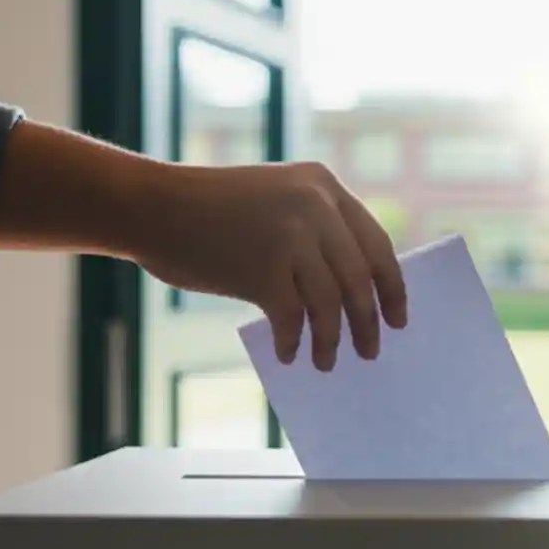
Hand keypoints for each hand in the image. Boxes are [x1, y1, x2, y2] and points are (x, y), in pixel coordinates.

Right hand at [134, 162, 406, 369]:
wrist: (151, 206)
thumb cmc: (210, 212)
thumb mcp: (277, 201)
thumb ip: (316, 231)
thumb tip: (351, 291)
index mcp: (324, 186)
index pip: (377, 244)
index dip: (392, 287)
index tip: (397, 318)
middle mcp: (315, 206)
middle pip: (360, 278)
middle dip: (369, 322)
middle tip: (370, 351)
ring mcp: (290, 235)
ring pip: (331, 303)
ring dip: (332, 340)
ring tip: (326, 362)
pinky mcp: (262, 267)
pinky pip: (293, 317)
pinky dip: (295, 341)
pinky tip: (290, 355)